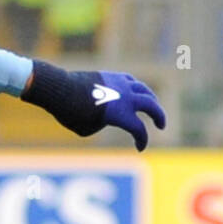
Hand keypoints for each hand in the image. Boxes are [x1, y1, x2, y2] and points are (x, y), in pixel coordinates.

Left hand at [21, 60, 165, 150]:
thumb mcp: (87, 128)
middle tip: (161, 125)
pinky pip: (131, 81)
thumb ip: (102, 123)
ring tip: (153, 106)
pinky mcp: (112, 76)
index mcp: (121, 114)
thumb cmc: (71, 113)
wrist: (61, 90)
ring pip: (144, 89)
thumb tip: (106, 116)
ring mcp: (120, 84)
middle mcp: (125, 98)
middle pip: (151, 105)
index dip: (142, 141)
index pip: (139, 130)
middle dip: (159, 116)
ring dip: (151, 99)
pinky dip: (137, 88)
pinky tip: (137, 92)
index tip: (139, 148)